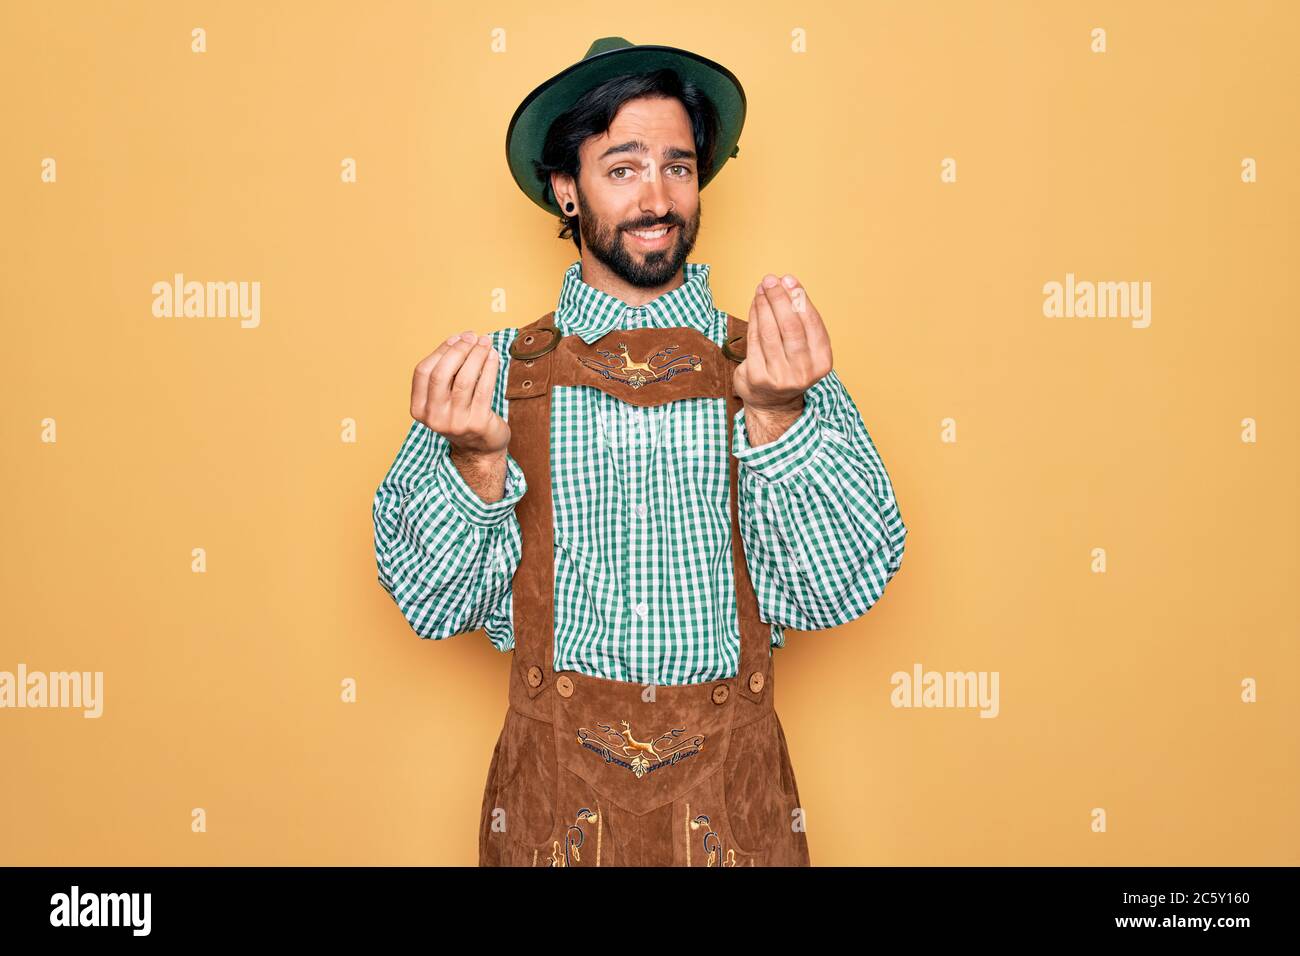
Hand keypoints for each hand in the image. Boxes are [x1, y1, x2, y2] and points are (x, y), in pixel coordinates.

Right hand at [410, 331, 510, 456]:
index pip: (423, 371)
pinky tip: (493, 356)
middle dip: (458, 350)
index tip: (457, 338)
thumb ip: (446, 372)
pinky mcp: (477, 423)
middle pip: (441, 373)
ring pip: (464, 379)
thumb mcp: (444, 397)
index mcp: (419, 409)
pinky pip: (484, 388)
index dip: (441, 351)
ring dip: (476, 355)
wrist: (480, 448)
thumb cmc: (462, 414)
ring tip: (486, 342)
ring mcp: (455, 422)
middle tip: (473, 337)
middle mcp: (434, 417)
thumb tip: (459, 339)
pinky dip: (489, 368)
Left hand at [734, 273, 833, 410]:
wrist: (773, 402)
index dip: (799, 298)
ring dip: (764, 305)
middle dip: (779, 298)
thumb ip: (800, 319)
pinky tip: (754, 306)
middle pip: (790, 326)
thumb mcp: (805, 347)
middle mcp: (804, 372)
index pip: (812, 323)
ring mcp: (780, 377)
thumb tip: (788, 283)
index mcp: (822, 362)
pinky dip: (753, 318)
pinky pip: (754, 340)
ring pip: (770, 332)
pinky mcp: (758, 377)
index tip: (788, 279)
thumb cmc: (790, 366)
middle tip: (770, 280)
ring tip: (761, 290)